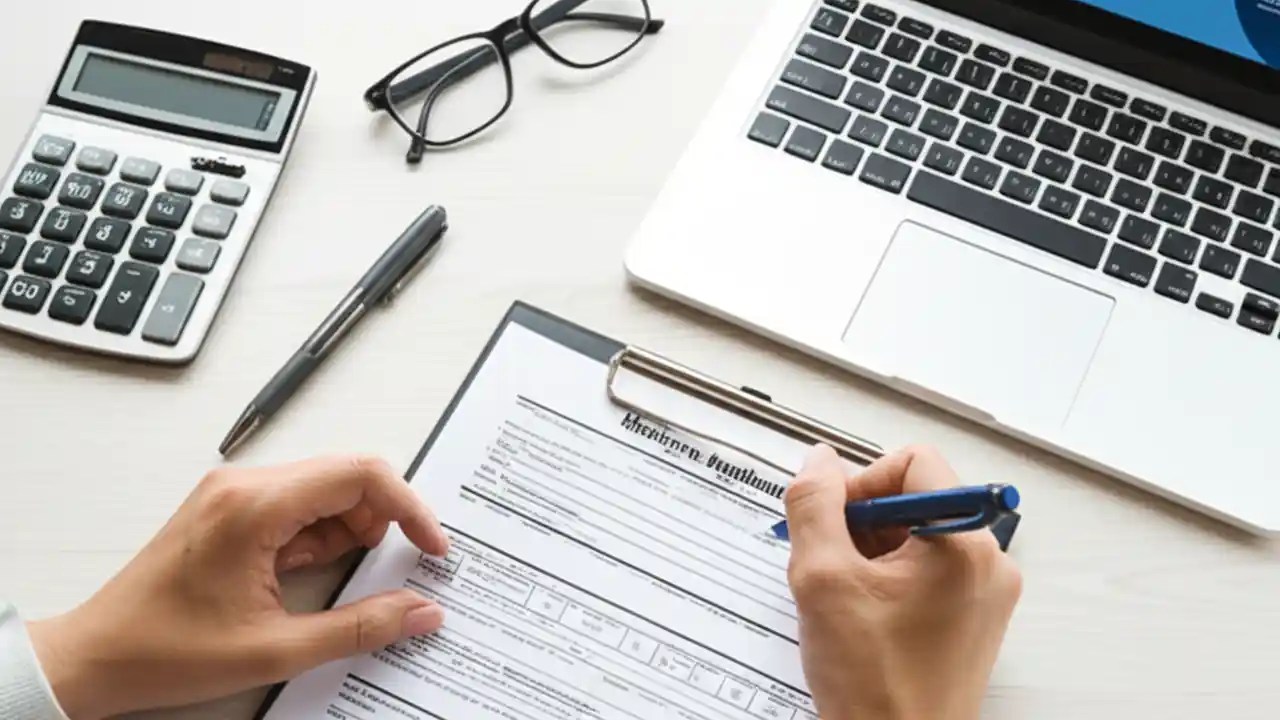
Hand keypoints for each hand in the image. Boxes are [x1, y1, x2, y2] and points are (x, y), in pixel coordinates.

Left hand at [26, 455, 450, 719]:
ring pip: (324, 492)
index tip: (431, 545)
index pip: (359, 474)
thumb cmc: (162, 650)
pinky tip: (299, 579)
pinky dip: (317, 538)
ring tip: (319, 586)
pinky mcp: (230, 509)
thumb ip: (361, 628)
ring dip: (346, 533)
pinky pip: (297, 507)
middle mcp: (244, 486)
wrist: (94, 658)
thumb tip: (419, 611)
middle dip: (380, 523)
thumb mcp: (275, 650)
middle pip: (346, 477)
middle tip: (388, 572)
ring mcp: (234, 494)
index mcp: (254, 506)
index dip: (409, 507)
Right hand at [784, 445, 1021, 719]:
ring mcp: (984, 593)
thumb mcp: (822, 580)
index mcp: (964, 545)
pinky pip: (928, 570)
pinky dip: (888, 578)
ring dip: (871, 552)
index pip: (914, 463)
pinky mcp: (973, 617)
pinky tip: (861, 612)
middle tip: (830, 562)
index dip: (862, 482)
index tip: (834, 519)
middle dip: (862, 522)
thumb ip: (814, 507)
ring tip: (844, 595)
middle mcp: (988, 563)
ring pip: (917, 535)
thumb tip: (819, 461)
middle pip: (916, 497)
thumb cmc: (873, 685)